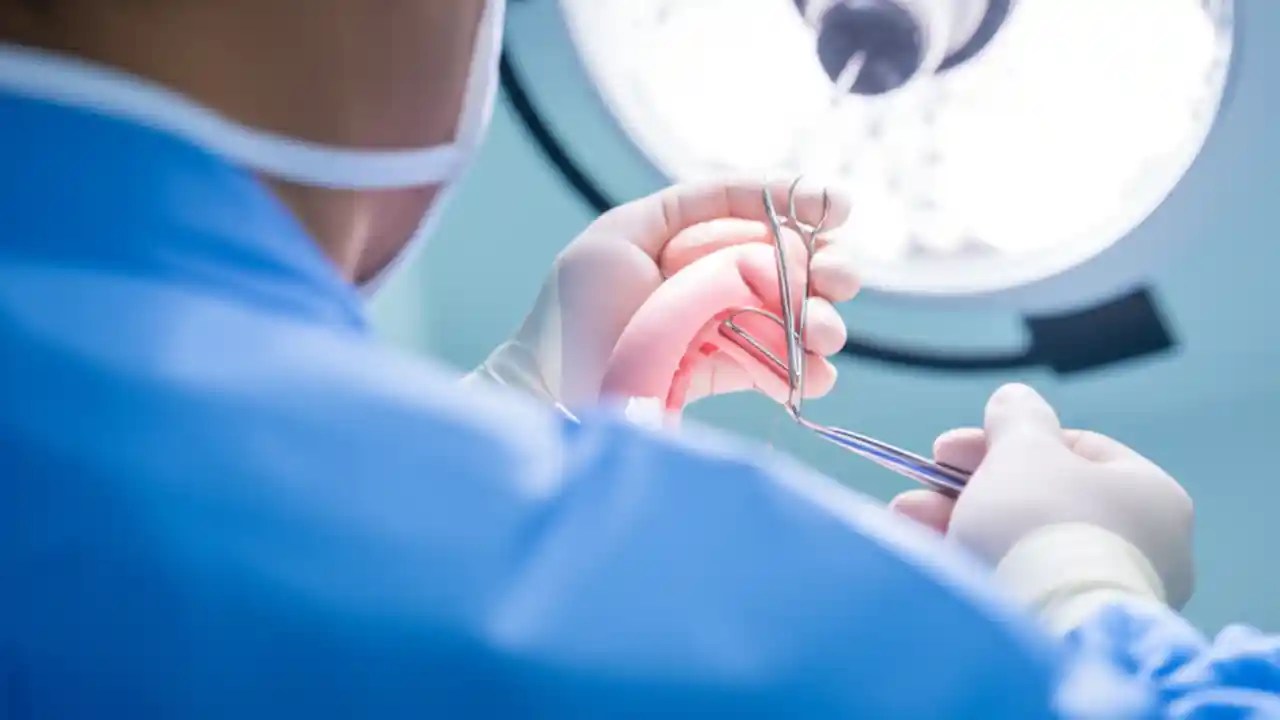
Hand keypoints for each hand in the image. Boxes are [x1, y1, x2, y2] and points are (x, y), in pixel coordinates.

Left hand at [469, 179, 859, 412]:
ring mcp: (720, 325)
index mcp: (687, 236)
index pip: (755, 210)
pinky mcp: (721, 373)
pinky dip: (802, 371)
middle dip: (825, 267)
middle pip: (787, 262)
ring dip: (820, 322)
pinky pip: (776, 366)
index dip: (800, 202)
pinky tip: (817, 375)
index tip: (839, 207)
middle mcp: (710, 276)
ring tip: (826, 333)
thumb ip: (690, 211)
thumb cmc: (577, 309)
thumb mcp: (622, 237)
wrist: (554, 389)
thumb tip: (774, 223)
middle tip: (842, 281)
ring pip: (790, 314)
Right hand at [890, 384, 1193, 609]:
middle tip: (920, 486)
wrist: (1049, 624)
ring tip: (908, 518)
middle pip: (1041, 499)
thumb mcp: (1024, 448)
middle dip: (969, 487)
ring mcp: (1109, 591)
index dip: (1008, 440)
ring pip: (1023, 543)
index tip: (949, 448)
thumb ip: (1017, 418)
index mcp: (1151, 493)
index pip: (1076, 450)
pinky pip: (1020, 581)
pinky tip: (933, 553)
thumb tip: (1015, 398)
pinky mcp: (1073, 628)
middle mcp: (1145, 545)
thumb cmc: (1043, 521)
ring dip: (960, 523)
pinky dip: (976, 563)